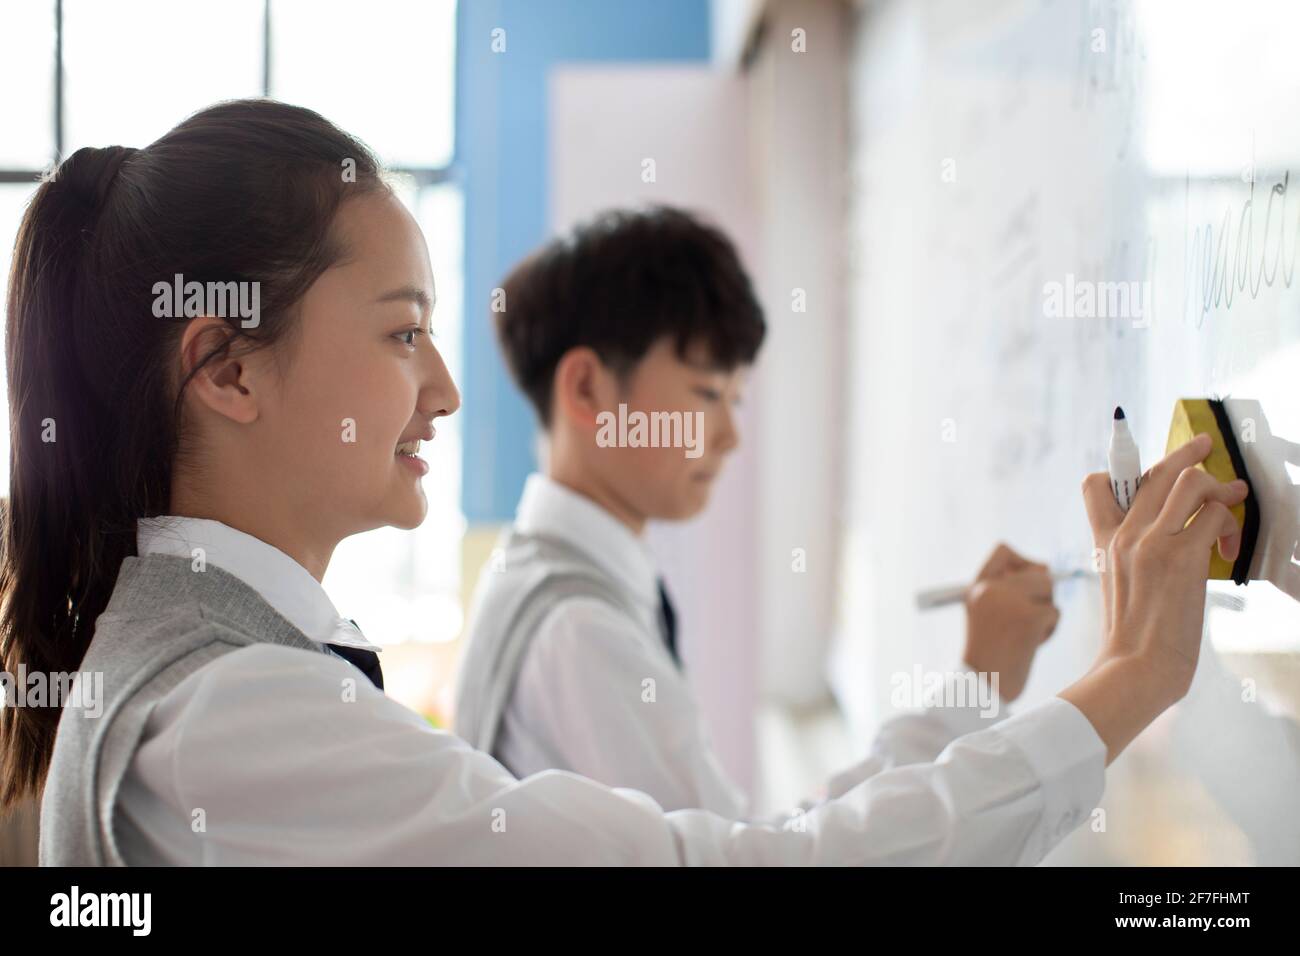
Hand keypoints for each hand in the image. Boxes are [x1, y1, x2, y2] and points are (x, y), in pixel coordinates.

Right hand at [962, 543, 1059, 701]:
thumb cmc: (989, 655)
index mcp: (977, 586)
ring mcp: (1009, 600)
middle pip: (1039, 571)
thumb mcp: (986, 615)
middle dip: (1044, 593)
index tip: (1027, 581)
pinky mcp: (1028, 617)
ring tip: (1028, 634)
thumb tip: (1045, 569)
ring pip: (1050, 590)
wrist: (983, 687)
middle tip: (1030, 617)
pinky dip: (1050, 629)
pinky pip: (1055, 612)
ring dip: (1047, 611)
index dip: (1023, 562)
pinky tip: (1032, 644)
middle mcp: (990, 587)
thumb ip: (1006, 590)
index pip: (1004, 551)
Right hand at [1080, 432, 1247, 701]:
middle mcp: (1124, 534)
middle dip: (1187, 452)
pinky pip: (1214, 514)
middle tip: (1205, 445)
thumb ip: (1130, 553)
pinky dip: (1229, 524)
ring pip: (1190, 482)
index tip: (1154, 468)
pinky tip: (1227, 549)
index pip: (1098, 483)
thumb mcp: (1118, 584)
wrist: (1136, 669)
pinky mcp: (1182, 557)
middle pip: (1155, 471)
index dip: (1126, 467)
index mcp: (1103, 541)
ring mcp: (1152, 543)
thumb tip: (1165, 533)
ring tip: (1232, 502)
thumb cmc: (1132, 636)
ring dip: (1217, 489)